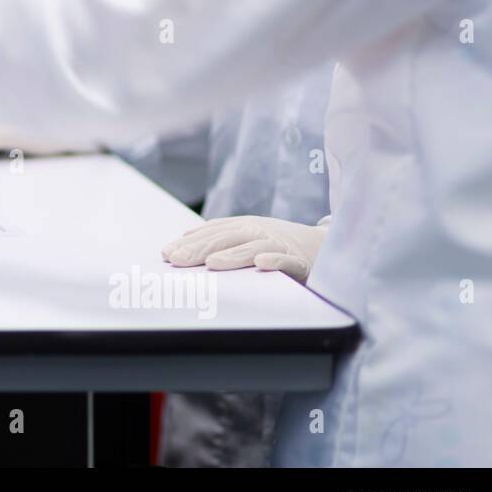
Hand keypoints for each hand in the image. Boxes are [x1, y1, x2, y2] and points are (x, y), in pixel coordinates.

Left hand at [161, 215, 328, 282]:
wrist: (325, 246)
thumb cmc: (279, 243)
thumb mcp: (248, 237)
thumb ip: (220, 237)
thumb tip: (184, 238)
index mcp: (243, 227)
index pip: (211, 233)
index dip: (189, 243)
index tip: (166, 254)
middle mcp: (258, 231)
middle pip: (225, 239)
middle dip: (199, 249)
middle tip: (176, 260)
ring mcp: (279, 244)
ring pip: (252, 247)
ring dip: (231, 255)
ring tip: (211, 263)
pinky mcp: (300, 260)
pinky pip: (287, 260)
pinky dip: (274, 259)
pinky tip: (260, 263)